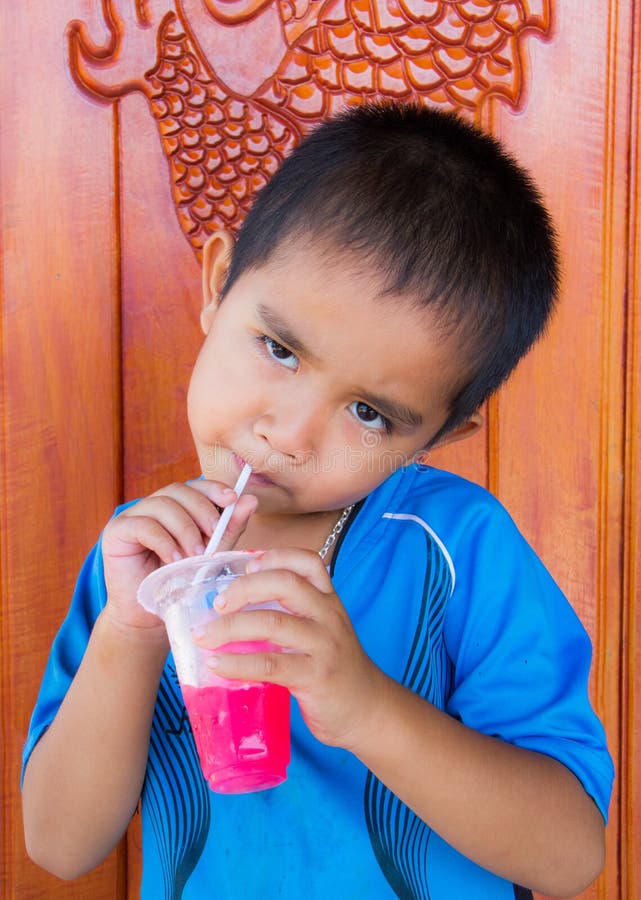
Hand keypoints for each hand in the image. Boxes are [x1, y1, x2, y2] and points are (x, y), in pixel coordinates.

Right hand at [101, 481, 257, 632]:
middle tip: (214, 535)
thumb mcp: (211, 554)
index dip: (213, 488)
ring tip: (194, 555)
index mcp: (176, 507)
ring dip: (184, 529)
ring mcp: (132, 516)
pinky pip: (142, 525)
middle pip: (179, 491)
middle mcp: (153, 506)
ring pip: (162, 505)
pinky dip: (163, 541)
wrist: (149, 617)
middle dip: (202, 510)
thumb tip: (250, 500)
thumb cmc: (180, 584)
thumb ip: (228, 529)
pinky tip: (174, 559)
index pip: (195, 486)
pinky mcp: (116, 532)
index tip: (232, 499)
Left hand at [193, 548, 386, 748]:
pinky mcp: (315, 676)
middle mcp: (328, 615)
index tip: (247, 565)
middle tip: (217, 604)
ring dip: (230, 627)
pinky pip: (270, 664)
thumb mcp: (322, 630)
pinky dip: (237, 663)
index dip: (275, 556)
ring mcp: (324, 645)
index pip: (308, 562)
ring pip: (272, 622)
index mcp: (329, 600)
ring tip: (204, 636)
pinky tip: (217, 665)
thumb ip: (291, 615)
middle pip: (285, 584)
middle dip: (244, 588)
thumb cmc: (335, 668)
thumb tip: (234, 608)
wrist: (367, 710)